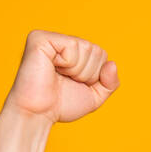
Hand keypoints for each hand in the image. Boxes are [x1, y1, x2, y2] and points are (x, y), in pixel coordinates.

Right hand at [2, 30, 120, 124]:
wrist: (38, 113)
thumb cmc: (61, 105)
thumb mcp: (94, 96)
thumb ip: (110, 82)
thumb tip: (112, 63)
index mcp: (72, 52)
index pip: (102, 55)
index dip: (94, 76)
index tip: (74, 83)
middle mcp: (61, 42)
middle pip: (97, 51)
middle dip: (87, 73)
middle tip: (65, 81)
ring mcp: (50, 38)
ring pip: (87, 48)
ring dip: (77, 70)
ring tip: (58, 76)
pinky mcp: (40, 38)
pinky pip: (72, 45)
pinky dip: (68, 63)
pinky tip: (52, 68)